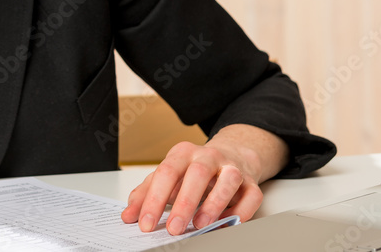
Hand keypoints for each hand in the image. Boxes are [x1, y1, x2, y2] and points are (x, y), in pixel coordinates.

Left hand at [121, 141, 263, 235]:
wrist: (231, 154)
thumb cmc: (194, 169)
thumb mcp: (168, 175)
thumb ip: (146, 193)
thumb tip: (129, 215)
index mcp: (183, 153)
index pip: (166, 173)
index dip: (154, 199)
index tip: (145, 223)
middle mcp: (209, 156)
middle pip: (198, 173)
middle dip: (184, 203)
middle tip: (173, 228)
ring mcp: (232, 167)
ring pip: (228, 180)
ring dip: (215, 203)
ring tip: (201, 224)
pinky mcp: (251, 182)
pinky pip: (251, 195)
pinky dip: (241, 210)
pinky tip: (228, 223)